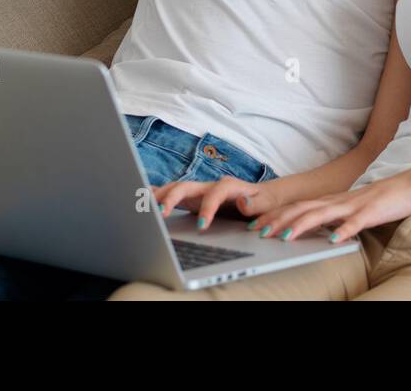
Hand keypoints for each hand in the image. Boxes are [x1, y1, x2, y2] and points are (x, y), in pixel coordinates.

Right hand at [152, 177, 284, 230]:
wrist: (263, 197)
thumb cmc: (264, 202)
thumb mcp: (265, 203)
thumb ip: (255, 203)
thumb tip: (242, 202)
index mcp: (229, 186)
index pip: (215, 193)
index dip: (208, 207)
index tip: (202, 225)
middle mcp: (211, 185)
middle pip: (187, 186)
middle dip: (172, 197)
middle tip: (160, 213)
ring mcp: (200, 191)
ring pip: (176, 189)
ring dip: (161, 196)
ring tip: (145, 205)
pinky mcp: (193, 198)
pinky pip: (174, 194)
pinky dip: (159, 195)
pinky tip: (145, 197)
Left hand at [242, 172, 410, 243]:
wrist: (406, 186)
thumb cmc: (377, 201)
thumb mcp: (347, 209)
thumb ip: (329, 217)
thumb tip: (308, 228)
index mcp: (330, 201)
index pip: (296, 207)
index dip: (275, 215)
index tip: (255, 225)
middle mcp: (337, 201)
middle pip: (302, 209)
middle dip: (279, 220)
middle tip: (259, 232)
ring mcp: (353, 206)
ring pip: (322, 214)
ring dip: (301, 225)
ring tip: (285, 237)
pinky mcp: (370, 212)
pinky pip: (356, 222)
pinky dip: (344, 230)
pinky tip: (334, 240)